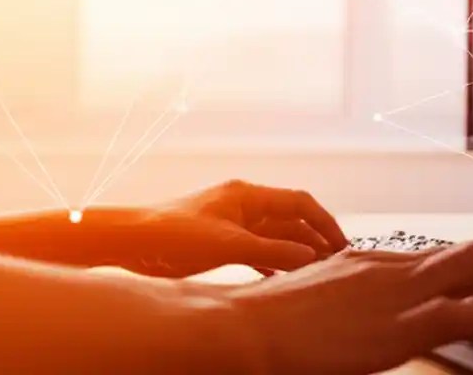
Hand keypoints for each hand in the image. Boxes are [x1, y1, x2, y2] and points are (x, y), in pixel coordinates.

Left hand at [116, 180, 349, 277]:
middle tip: (335, 262)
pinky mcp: (219, 240)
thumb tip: (311, 256)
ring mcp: (231, 222)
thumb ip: (273, 250)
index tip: (341, 244)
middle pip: (290, 219)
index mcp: (248, 195)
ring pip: (274, 236)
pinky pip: (256, 248)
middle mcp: (243, 205)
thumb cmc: (175, 235)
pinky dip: (272, 260)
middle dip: (313, 239)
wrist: (131, 243)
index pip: (300, 203)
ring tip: (316, 272)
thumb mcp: (230, 245)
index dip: (324, 222)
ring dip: (295, 251)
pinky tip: (282, 277)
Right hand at [223, 241, 472, 374]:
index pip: (442, 257)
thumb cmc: (270, 322)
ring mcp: (400, 292)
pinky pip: (468, 313)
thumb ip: (351, 296)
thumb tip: (363, 313)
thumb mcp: (319, 297)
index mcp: (374, 260)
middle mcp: (394, 267)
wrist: (245, 329)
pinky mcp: (401, 326)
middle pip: (471, 255)